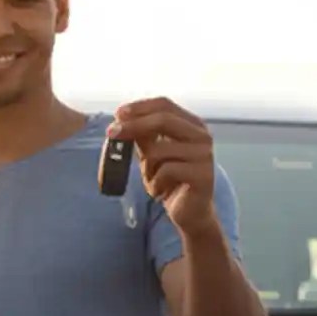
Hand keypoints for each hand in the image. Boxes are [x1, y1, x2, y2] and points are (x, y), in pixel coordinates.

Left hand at [109, 97, 217, 235]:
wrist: (189, 211)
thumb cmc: (169, 179)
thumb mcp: (152, 153)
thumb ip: (141, 135)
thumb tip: (120, 119)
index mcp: (191, 124)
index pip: (165, 104)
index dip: (140, 106)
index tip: (118, 113)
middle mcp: (202, 135)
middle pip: (164, 120)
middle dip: (134, 125)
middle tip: (111, 133)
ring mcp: (204, 155)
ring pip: (160, 150)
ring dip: (147, 167)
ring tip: (152, 180)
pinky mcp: (203, 175)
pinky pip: (167, 171)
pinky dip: (155, 182)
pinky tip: (161, 192)